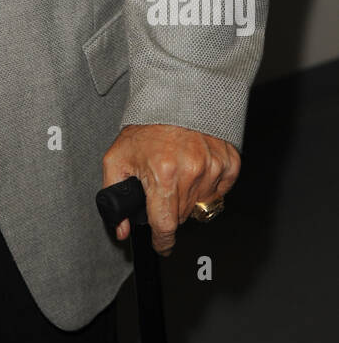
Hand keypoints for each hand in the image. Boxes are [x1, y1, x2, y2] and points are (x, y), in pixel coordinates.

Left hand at [102, 124, 240, 254]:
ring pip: (201, 205)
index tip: (161, 244)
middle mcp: (191, 171)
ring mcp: (213, 167)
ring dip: (188, 197)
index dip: (162, 241)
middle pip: (181, 215)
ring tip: (177, 172)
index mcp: (163, 173)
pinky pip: (221, 192)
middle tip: (161, 185)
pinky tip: (196, 169)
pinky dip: (209, 187)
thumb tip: (120, 227)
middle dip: (169, 208)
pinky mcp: (229, 162)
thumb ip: (113, 194)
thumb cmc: (146, 127)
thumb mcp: (117, 158)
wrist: (174, 97)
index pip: (165, 224)